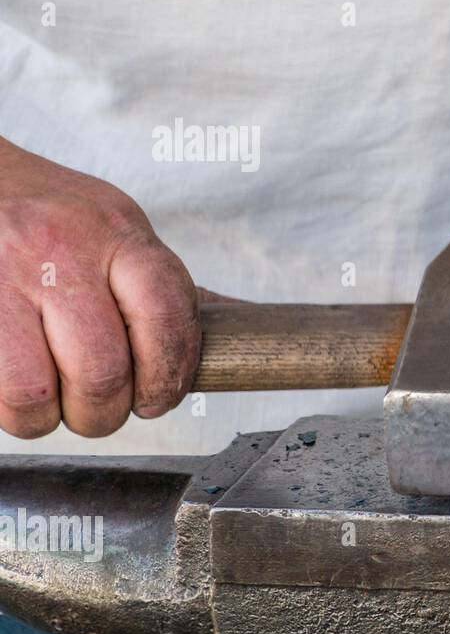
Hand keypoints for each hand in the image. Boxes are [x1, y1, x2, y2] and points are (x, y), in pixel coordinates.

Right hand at [0, 138, 200, 437]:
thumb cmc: (48, 216)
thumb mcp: (115, 228)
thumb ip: (159, 285)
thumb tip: (242, 329)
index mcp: (117, 232)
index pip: (166, 313)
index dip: (169, 374)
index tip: (158, 396)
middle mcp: (61, 249)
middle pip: (103, 369)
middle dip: (107, 411)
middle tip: (100, 409)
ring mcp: (4, 277)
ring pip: (38, 391)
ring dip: (51, 418)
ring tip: (53, 403)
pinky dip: (10, 409)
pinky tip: (16, 389)